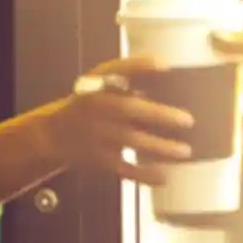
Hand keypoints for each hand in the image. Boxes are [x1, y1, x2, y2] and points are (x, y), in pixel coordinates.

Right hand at [37, 56, 196, 185]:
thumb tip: (168, 79)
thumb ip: (127, 80)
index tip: (164, 66)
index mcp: (98, 85)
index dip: (139, 66)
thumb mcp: (98, 85)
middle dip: (160, 115)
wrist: (53, 135)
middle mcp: (97, 107)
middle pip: (130, 109)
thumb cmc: (88, 106)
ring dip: (160, 147)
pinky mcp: (98, 160)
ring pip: (132, 141)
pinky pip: (124, 168)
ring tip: (185, 151)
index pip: (117, 69)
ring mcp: (97, 135)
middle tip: (189, 120)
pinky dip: (144, 175)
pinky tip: (164, 176)